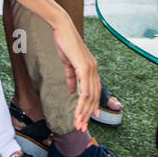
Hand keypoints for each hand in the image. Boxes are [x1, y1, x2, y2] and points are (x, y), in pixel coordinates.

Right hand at [50, 16, 98, 130]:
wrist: (62, 29)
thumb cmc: (64, 43)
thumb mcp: (68, 63)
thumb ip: (71, 78)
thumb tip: (71, 92)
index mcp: (91, 68)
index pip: (94, 91)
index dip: (92, 105)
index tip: (89, 118)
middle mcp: (94, 69)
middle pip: (93, 97)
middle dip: (87, 114)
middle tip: (81, 127)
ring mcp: (90, 69)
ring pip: (89, 97)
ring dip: (83, 113)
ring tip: (78, 124)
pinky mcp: (84, 68)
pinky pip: (84, 91)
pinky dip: (81, 104)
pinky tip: (77, 112)